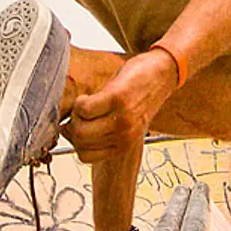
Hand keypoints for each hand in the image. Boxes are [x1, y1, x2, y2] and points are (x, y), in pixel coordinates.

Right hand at [66, 50, 178, 164]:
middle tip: (79, 113)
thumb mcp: (123, 122)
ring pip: (79, 128)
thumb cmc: (139, 95)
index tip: (78, 126)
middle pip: (80, 142)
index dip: (74, 141)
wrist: (162, 74)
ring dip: (74, 114)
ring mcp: (122, 118)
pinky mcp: (117, 98)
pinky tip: (88, 96)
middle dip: (72, 126)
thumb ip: (102, 132)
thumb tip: (68, 131)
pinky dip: (80, 102)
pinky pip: (84, 108)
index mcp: (124, 144)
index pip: (85, 156)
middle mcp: (124, 135)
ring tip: (84, 104)